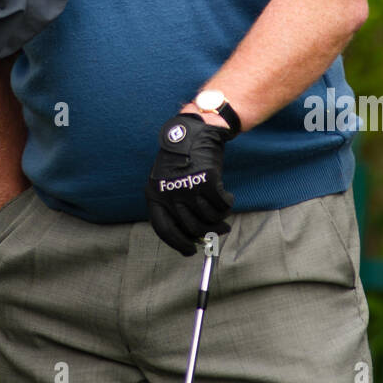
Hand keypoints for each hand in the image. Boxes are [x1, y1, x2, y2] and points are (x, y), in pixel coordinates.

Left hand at [145, 112, 232, 255]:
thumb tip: (195, 236)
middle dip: (207, 233)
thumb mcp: (168, 182)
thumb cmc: (183, 160)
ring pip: (209, 219)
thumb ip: (177, 207)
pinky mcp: (207, 180)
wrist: (194, 132)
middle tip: (219, 231)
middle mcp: (169, 193)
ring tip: (223, 215)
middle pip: (191, 228)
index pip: (164, 230)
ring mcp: (188, 187)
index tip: (190, 251)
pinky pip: (222, 205)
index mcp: (154, 195)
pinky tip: (227, 197)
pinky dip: (227, 204)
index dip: (178, 244)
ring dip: (219, 220)